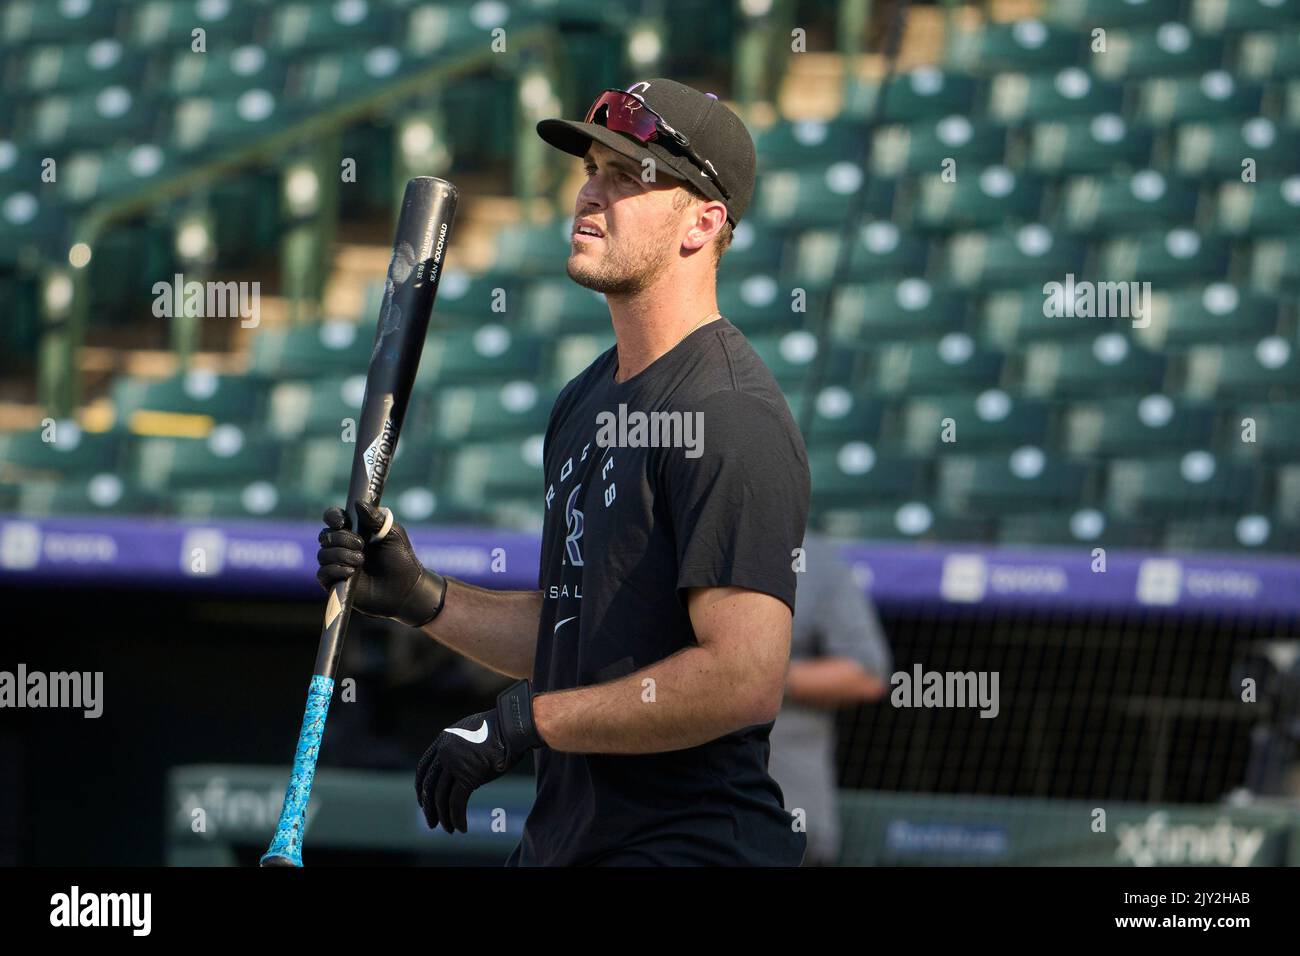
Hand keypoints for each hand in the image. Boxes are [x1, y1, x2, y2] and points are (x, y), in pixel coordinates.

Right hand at [315, 500, 446, 626]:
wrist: (406, 588)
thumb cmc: (401, 559)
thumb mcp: (392, 534)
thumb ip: (375, 519)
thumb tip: (358, 504)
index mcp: (354, 530)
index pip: (333, 518)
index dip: (333, 517)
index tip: (342, 522)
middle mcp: (342, 546)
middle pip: (325, 535)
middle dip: (341, 538)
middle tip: (361, 545)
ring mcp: (338, 564)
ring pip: (322, 554)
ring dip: (340, 555)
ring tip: (361, 561)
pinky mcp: (336, 583)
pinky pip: (322, 574)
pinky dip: (335, 570)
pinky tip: (351, 572)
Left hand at [415, 680, 543, 832]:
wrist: (512, 726)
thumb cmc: (499, 730)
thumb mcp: (471, 735)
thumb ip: (460, 751)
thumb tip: (460, 773)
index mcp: (443, 740)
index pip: (423, 768)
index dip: (421, 787)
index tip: (422, 800)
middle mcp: (444, 752)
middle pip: (429, 785)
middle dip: (429, 807)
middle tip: (431, 822)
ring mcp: (454, 764)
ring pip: (441, 797)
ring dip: (443, 817)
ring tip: (447, 829)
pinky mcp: (467, 776)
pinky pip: (456, 803)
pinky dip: (457, 818)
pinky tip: (461, 828)